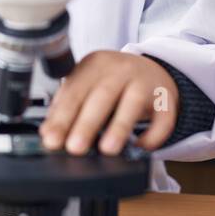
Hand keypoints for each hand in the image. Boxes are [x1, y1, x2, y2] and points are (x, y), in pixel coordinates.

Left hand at [38, 51, 178, 156]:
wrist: (151, 70)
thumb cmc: (113, 82)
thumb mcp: (87, 85)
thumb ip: (67, 105)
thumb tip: (48, 133)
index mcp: (95, 65)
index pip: (75, 91)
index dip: (62, 117)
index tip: (52, 140)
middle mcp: (120, 69)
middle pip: (102, 96)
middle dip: (87, 124)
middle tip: (75, 148)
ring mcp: (145, 82)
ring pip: (133, 103)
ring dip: (119, 127)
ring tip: (107, 150)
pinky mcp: (165, 99)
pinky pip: (163, 118)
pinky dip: (153, 135)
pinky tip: (140, 148)